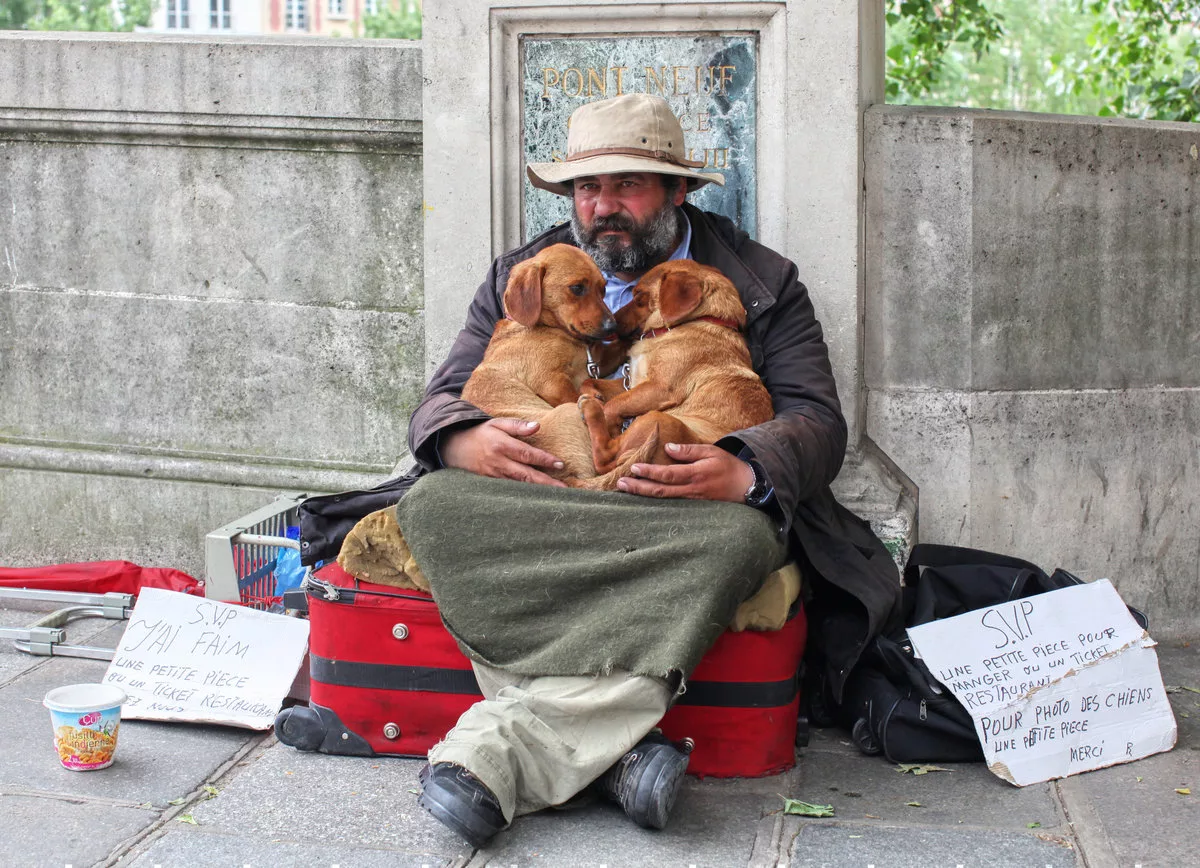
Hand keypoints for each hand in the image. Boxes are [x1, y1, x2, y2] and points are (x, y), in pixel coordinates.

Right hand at [441, 418, 566, 486]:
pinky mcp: (489, 485)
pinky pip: (508, 491)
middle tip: (564, 490)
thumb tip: (538, 426)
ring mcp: (493, 476)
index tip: (560, 464)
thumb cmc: (480, 434)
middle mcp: (498, 462)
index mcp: (502, 445)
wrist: (453, 447)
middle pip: (526, 475)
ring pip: (519, 486)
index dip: (544, 460)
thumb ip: (518, 425)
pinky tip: (535, 501)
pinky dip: (522, 497)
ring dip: (537, 492)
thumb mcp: (497, 424)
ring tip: (554, 497)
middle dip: (546, 483)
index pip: (527, 454)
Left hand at [616, 443, 755, 501]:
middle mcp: (691, 490)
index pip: (668, 474)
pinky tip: (643, 497)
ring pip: (663, 500)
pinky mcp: (693, 506)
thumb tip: (668, 448)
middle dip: (639, 487)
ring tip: (626, 489)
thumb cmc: (729, 466)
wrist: (747, 486)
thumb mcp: (711, 451)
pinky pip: (671, 504)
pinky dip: (655, 501)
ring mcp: (692, 500)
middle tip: (620, 483)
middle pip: (660, 491)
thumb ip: (689, 451)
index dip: (649, 472)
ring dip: (643, 495)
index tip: (633, 468)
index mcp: (695, 474)